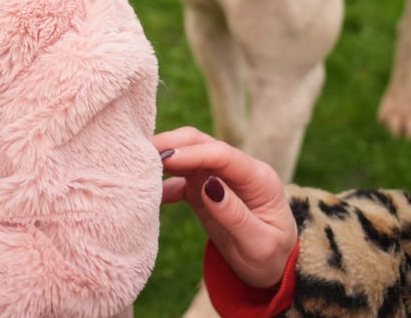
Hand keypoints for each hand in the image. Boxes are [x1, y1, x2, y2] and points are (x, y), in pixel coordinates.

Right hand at [155, 126, 297, 289]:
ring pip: (187, 152)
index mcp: (259, 179)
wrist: (273, 267)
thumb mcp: (258, 244)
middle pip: (201, 143)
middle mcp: (239, 170)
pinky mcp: (205, 186)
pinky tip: (148, 192)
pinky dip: (162, 180)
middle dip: (171, 145)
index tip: (162, 159)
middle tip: (140, 156)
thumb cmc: (270, 258)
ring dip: (162, 157)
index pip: (222, 154)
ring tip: (137, 169)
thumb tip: (208, 185)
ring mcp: (221, 175)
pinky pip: (180, 175)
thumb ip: (234, 214)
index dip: (191, 153)